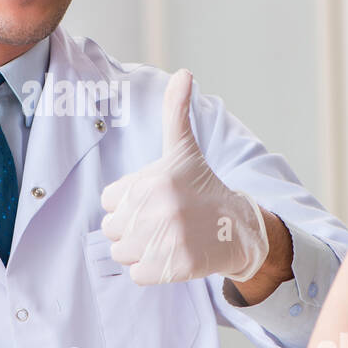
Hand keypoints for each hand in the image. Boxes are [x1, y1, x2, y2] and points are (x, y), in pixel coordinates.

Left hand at [99, 68, 268, 283]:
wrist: (238, 228)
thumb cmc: (203, 187)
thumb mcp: (184, 149)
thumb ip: (176, 112)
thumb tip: (184, 73)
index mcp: (153, 180)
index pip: (109, 201)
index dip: (128, 202)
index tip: (154, 199)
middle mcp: (159, 209)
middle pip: (112, 229)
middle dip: (132, 227)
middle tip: (162, 220)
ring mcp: (167, 239)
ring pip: (122, 252)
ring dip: (140, 249)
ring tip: (166, 237)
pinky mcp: (173, 267)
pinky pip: (137, 274)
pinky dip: (151, 270)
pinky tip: (171, 254)